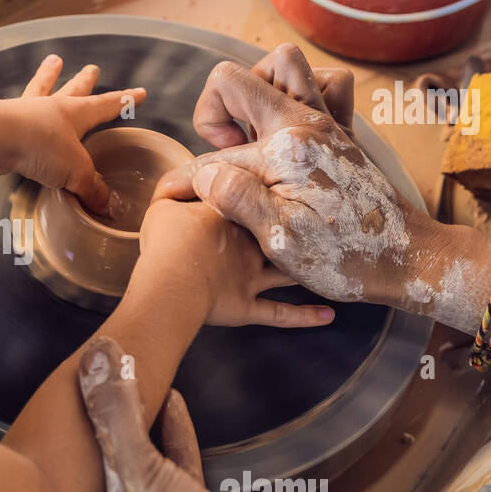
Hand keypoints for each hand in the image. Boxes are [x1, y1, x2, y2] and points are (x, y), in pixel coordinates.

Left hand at [0, 54, 146, 214]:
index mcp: (75, 115)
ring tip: (53, 60)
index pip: (107, 106)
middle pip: (73, 91)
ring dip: (46, 75)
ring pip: (37, 88)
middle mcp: (50, 108)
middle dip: (85, 82)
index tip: (139, 94)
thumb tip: (108, 207)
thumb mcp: (76, 173)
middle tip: (92, 69)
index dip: (124, 102)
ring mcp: (23, 110)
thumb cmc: (40, 149)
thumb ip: (92, 189)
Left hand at [54, 337, 351, 491]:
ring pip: (138, 471)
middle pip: (98, 475)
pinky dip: (172, 438)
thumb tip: (94, 354)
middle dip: (101, 427)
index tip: (58, 396)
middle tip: (90, 379)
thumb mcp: (138, 476)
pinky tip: (172, 400)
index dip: (60, 440)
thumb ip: (114, 414)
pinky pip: (172, 473)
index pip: (59, 485)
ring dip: (139, 426)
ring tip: (130, 379)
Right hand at [137, 198, 334, 327]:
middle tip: (287, 220)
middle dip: (276, 224)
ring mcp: (252, 276)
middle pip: (265, 229)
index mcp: (232, 212)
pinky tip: (326, 315)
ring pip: (283, 268)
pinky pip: (280, 313)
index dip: (241, 192)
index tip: (243, 192)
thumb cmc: (166, 244)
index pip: (241, 193)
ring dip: (300, 267)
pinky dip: (303, 316)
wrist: (170, 286)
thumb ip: (176, 188)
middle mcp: (248, 242)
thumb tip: (191, 174)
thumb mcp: (164, 205)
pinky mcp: (248, 305)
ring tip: (316, 261)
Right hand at [153, 44, 431, 304]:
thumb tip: (204, 172)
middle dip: (215, 109)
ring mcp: (327, 123)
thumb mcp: (279, 239)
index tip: (173, 200)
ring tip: (252, 132)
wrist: (408, 259)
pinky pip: (327, 84)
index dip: (186, 178)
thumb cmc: (345, 257)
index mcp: (285, 148)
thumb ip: (236, 197)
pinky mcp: (342, 132)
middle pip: (237, 77)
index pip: (214, 153)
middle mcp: (306, 123)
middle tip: (226, 151)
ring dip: (259, 88)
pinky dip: (303, 93)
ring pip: (285, 64)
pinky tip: (289, 134)